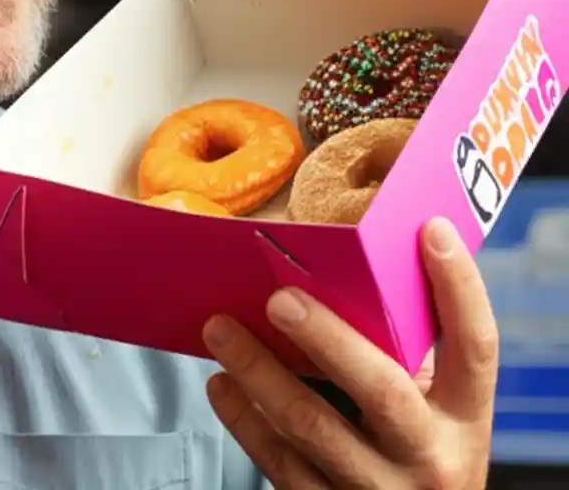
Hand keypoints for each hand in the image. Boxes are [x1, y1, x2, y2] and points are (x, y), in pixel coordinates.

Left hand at [202, 217, 497, 488]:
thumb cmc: (417, 454)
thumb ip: (407, 359)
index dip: (459, 288)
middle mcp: (429, 455)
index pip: (475, 346)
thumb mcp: (437, 414)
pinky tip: (221, 385)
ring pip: (312, 427)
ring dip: (260, 372)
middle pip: (381, 390)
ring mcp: (378, 488)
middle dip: (327, 338)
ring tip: (220, 329)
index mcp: (465, 418)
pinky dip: (243, 419)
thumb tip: (350, 274)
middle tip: (279, 298)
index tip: (429, 232)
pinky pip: (279, 462)